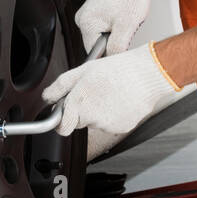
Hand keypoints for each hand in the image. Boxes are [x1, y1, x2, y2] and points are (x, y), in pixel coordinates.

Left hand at [41, 42, 179, 157]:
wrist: (148, 74)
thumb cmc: (119, 69)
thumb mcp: (84, 70)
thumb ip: (61, 86)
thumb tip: (48, 97)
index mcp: (79, 103)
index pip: (62, 127)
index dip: (63, 120)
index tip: (66, 113)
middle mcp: (92, 118)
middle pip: (80, 122)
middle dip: (84, 110)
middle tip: (96, 92)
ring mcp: (107, 125)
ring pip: (97, 122)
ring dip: (100, 111)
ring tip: (112, 92)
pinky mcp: (122, 128)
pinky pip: (112, 124)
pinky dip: (115, 115)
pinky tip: (121, 100)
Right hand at [75, 0, 158, 55]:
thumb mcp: (126, 26)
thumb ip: (116, 47)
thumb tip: (110, 60)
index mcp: (86, 23)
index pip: (94, 52)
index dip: (110, 53)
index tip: (123, 47)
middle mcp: (83, 18)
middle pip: (98, 43)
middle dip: (115, 41)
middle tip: (128, 28)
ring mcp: (89, 12)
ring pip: (103, 34)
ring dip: (117, 32)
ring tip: (127, 18)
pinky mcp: (97, 8)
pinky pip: (106, 24)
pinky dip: (117, 24)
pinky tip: (126, 14)